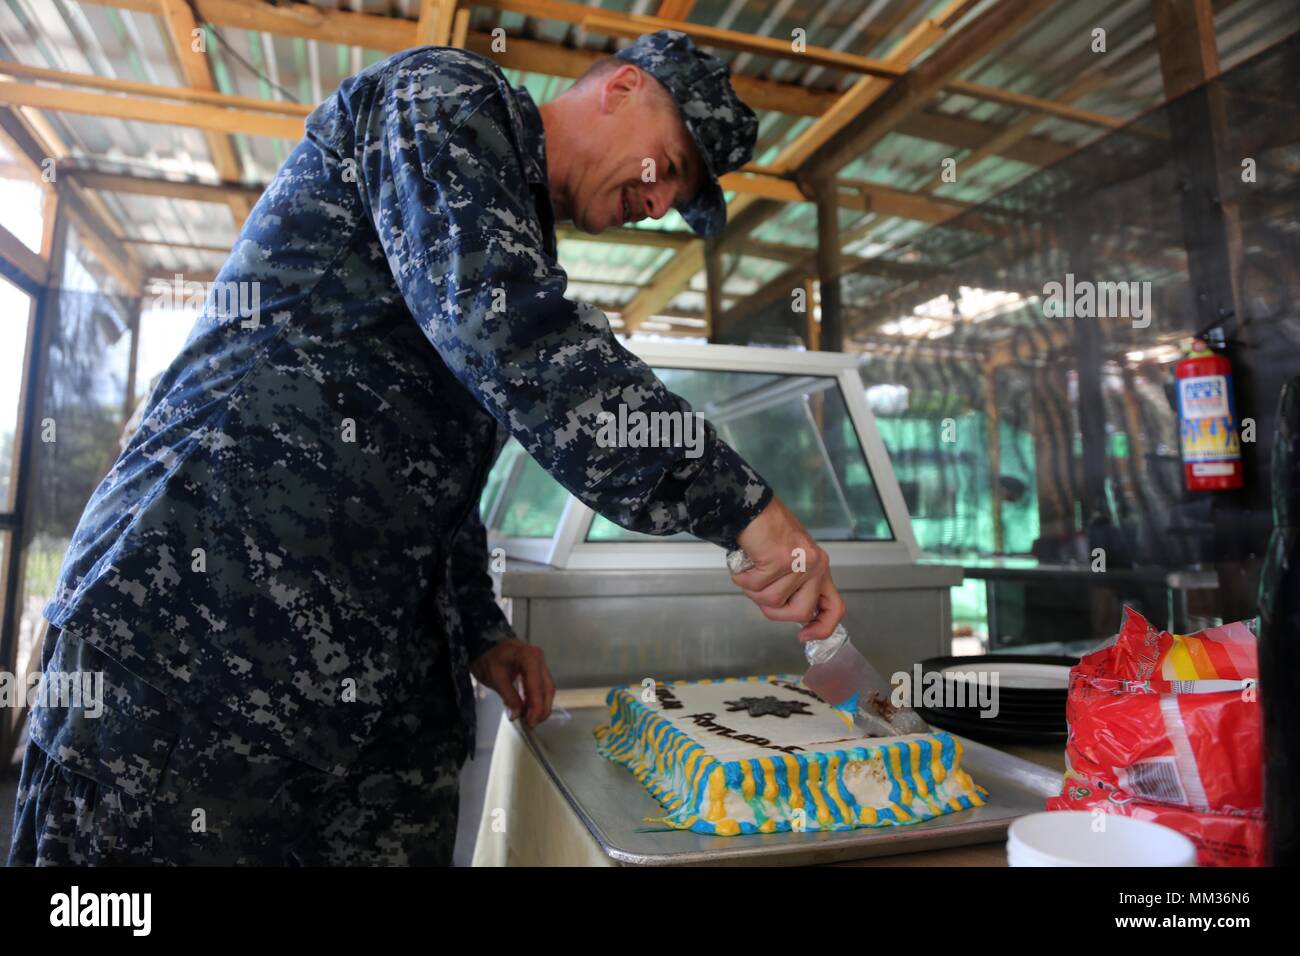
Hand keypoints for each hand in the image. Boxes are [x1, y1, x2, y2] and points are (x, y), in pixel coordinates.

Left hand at [470, 639, 555, 729]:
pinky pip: (541, 687)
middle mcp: (539, 659)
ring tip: (530, 720)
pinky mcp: (536, 669)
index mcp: (530, 657)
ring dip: (540, 706)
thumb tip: (517, 715)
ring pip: (547, 689)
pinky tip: (529, 710)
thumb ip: (509, 696)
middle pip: (547, 688)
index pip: (537, 686)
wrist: (484, 644)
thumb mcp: (495, 678)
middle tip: (531, 725)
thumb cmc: (488, 658)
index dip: (536, 707)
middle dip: (541, 709)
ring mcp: (539, 664)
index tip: (531, 723)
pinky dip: (536, 700)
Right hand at [732, 497, 845, 640]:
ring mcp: (799, 563)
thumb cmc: (766, 533)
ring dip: (753, 589)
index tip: (803, 636)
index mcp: (820, 568)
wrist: (751, 507)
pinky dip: (743, 578)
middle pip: (799, 613)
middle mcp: (816, 566)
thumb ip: (794, 586)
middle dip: (774, 611)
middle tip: (760, 592)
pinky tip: (745, 562)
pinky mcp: (780, 559)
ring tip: (750, 569)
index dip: (822, 628)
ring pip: (772, 601)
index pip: (835, 608)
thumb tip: (791, 615)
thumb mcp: (790, 561)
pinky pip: (756, 585)